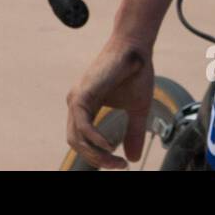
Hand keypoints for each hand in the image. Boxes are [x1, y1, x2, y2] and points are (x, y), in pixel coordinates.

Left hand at [66, 39, 154, 168]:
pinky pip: (82, 125)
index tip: (120, 164)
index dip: (99, 156)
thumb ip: (133, 133)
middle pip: (76, 143)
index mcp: (86, 108)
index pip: (83, 141)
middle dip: (97, 159)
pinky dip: (94, 139)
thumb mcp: (138, 110)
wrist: (135, 49)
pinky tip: (109, 146)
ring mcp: (76, 99)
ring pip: (76, 138)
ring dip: (96, 154)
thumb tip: (134, 159)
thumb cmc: (135, 74)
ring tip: (116, 160)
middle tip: (119, 166)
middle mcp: (77, 104)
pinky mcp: (81, 94)